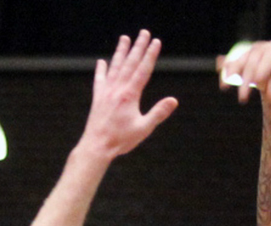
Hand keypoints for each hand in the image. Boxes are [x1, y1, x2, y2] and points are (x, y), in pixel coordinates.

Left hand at [79, 31, 178, 159]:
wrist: (96, 146)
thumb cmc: (121, 140)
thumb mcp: (144, 128)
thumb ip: (158, 113)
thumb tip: (173, 100)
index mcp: (130, 95)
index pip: (143, 70)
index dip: (150, 55)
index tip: (156, 42)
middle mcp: (117, 89)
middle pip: (130, 63)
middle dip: (138, 47)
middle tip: (144, 32)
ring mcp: (106, 92)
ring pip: (115, 67)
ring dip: (121, 52)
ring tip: (124, 38)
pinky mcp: (98, 98)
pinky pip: (100, 80)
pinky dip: (101, 70)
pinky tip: (102, 62)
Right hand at [217, 41, 270, 105]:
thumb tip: (270, 97)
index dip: (263, 68)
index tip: (256, 81)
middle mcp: (267, 47)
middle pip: (254, 61)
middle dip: (246, 80)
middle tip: (242, 98)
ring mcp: (255, 50)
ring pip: (241, 60)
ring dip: (232, 73)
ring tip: (224, 86)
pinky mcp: (246, 55)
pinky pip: (235, 59)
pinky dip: (227, 64)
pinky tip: (220, 68)